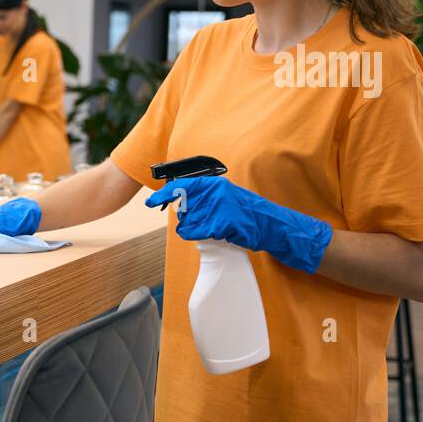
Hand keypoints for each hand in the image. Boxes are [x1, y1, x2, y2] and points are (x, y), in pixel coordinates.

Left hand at [145, 175, 331, 273]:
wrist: (272, 225)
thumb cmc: (246, 214)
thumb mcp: (225, 200)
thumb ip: (204, 199)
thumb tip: (179, 205)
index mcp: (214, 184)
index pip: (181, 186)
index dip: (163, 194)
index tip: (150, 202)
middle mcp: (215, 192)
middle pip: (184, 210)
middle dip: (189, 220)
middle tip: (208, 223)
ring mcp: (219, 207)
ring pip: (190, 224)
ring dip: (199, 230)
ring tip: (219, 228)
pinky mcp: (223, 222)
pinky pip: (200, 233)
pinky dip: (205, 236)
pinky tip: (221, 233)